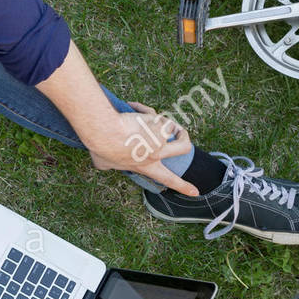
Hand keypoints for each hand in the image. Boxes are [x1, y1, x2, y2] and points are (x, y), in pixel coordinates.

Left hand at [83, 102, 197, 196]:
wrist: (106, 133)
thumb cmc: (102, 149)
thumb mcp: (104, 164)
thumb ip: (109, 166)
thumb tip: (104, 165)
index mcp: (146, 166)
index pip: (168, 179)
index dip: (184, 186)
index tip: (196, 192)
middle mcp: (157, 153)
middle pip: (184, 147)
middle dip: (185, 138)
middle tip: (179, 132)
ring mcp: (159, 137)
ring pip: (171, 125)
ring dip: (164, 120)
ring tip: (150, 117)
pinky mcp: (157, 122)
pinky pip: (153, 113)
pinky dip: (142, 109)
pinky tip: (131, 107)